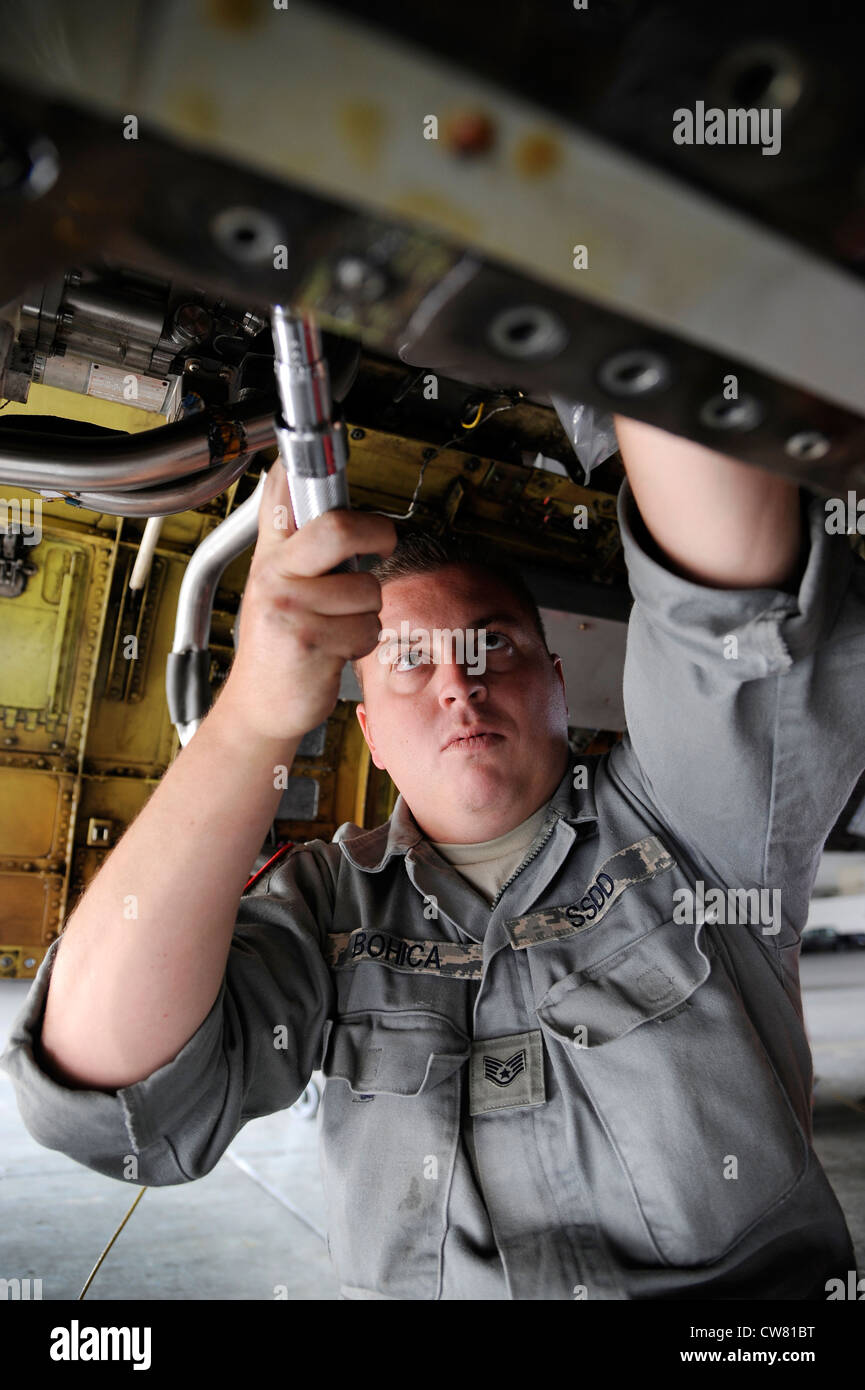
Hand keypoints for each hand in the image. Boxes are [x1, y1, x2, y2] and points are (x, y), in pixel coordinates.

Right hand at [217, 463, 395, 742]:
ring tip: (336, 624)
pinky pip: (366, 629)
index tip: (322, 445)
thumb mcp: (272, 579)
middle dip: (375, 533)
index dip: (306, 468)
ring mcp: (291, 608)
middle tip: (381, 541)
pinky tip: (334, 647)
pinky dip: (361, 642)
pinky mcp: (310, 642)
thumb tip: (288, 474)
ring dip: (366, 612)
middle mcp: (275, 574)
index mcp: (271, 553)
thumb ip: (286, 531)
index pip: (282, 494)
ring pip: (367, 590)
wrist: (260, 703)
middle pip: (338, 527)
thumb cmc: (278, 642)